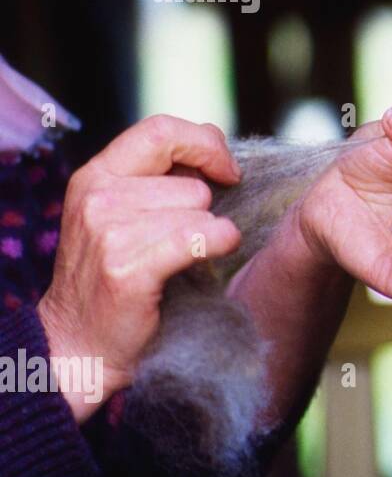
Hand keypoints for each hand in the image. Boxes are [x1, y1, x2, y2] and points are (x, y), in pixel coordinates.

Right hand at [37, 115, 242, 421]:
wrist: (80, 346)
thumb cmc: (114, 277)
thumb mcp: (121, 212)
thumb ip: (159, 176)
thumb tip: (213, 144)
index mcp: (95, 176)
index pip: (160, 130)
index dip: (204, 143)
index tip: (227, 170)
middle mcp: (97, 197)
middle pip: (191, 182)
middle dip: (203, 211)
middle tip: (180, 242)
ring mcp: (109, 232)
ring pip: (199, 211)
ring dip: (205, 235)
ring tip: (176, 261)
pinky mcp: (128, 267)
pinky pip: (201, 237)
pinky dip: (217, 245)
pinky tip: (205, 258)